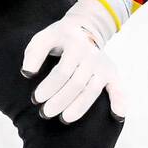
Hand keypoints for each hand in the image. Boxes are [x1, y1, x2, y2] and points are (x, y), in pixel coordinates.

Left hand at [21, 1, 125, 123]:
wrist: (85, 28)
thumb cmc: (59, 38)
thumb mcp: (43, 38)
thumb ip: (33, 54)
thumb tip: (27, 73)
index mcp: (75, 45)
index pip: (62, 71)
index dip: (49, 87)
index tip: (36, 99)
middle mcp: (92, 55)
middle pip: (76, 84)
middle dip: (60, 101)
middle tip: (44, 113)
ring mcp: (103, 65)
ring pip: (92, 91)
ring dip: (79, 108)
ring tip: (64, 119)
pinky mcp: (111, 73)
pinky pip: (118, 88)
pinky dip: (120, 102)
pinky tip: (117, 117)